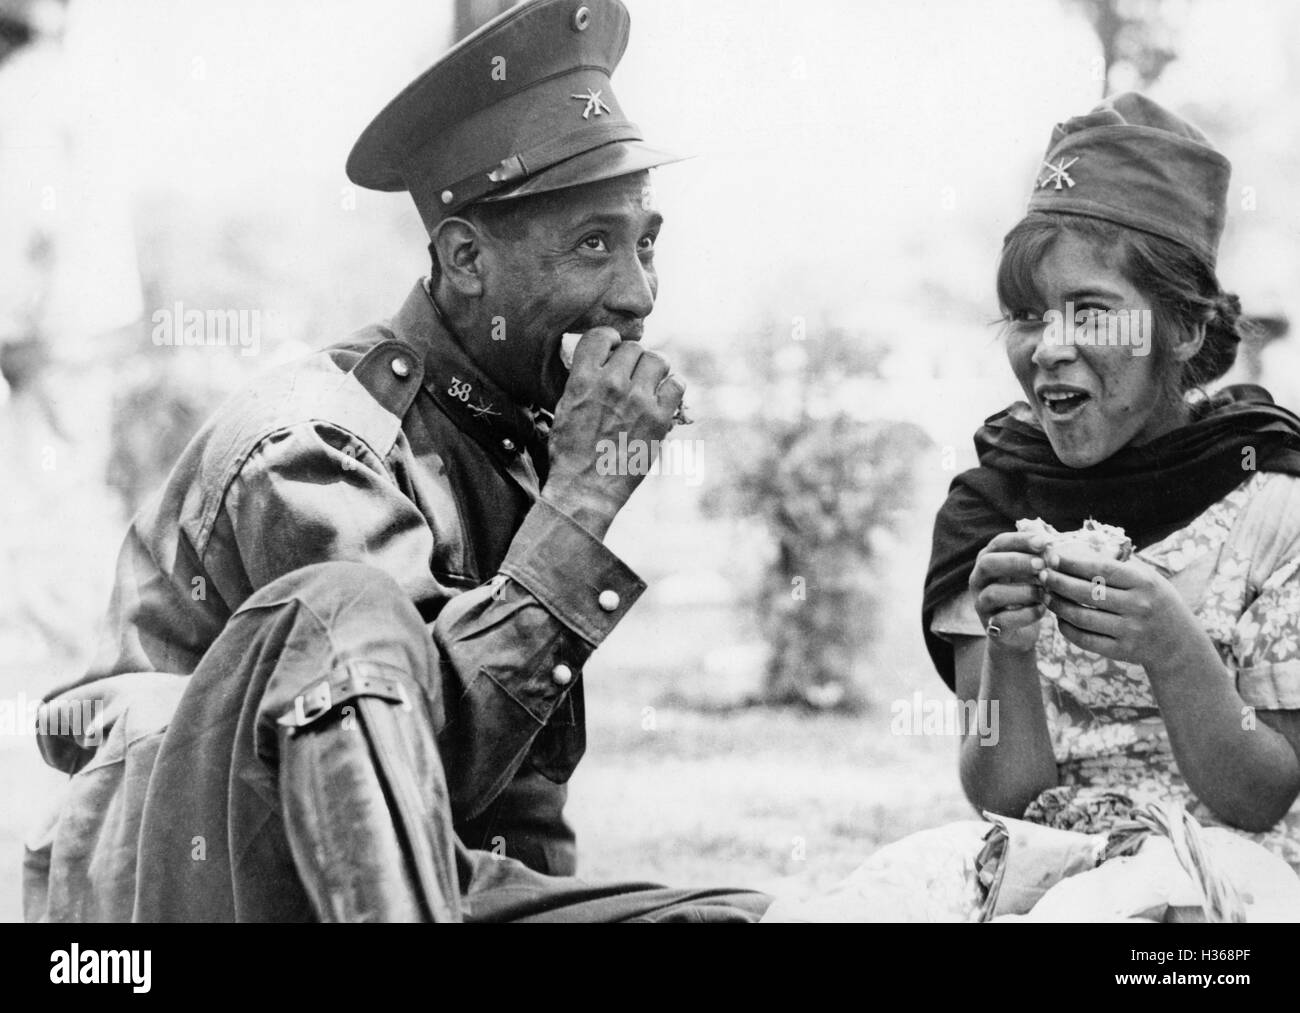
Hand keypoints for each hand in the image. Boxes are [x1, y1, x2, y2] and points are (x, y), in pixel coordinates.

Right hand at [543, 327, 684, 538]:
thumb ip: (582, 381)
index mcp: (584, 380)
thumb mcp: (564, 408)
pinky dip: (673, 388)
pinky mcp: (659, 419)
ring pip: (658, 360)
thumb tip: (598, 364)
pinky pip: (677, 385)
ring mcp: (638, 400)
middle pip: (633, 348)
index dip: (610, 340)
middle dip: (632, 359)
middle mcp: (612, 384)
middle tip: (632, 375)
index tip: (613, 350)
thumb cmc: (569, 453)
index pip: (601, 335)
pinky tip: (664, 398)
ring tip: (650, 383)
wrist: (585, 488)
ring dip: (655, 368)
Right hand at [969, 531, 1049, 653]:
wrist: (1018, 633)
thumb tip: (1050, 550)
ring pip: (994, 593)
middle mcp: (978, 581)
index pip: (998, 543)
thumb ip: (1037, 561)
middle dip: (1016, 562)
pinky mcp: (990, 626)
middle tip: (1041, 565)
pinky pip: (1004, 620)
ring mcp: (981, 604)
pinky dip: (1027, 614)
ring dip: (1024, 591)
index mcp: (987, 561)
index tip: (1043, 542)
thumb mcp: (1029, 574)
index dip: (1019, 540)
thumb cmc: (1025, 595)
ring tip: (1044, 592)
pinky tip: (1042, 610)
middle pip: (987, 564)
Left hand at [1038, 545, 1199, 668]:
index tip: (1051, 557)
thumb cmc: (1155, 601)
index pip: (1101, 570)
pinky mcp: (1122, 651)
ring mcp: (1130, 631)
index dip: (1072, 563)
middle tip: (1041, 574)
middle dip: (1058, 582)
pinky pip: (1085, 639)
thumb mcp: (1146, 578)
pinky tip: (1060, 618)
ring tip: (1046, 595)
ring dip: (1058, 605)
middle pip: (1087, 593)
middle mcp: (1138, 606)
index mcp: (1144, 583)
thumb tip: (1073, 551)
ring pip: (1082, 617)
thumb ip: (1116, 566)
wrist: (1178, 643)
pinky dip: (1067, 628)